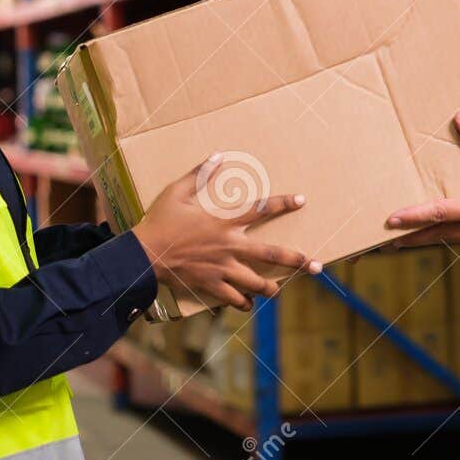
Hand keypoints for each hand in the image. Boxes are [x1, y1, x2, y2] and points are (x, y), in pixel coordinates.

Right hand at [132, 154, 317, 311]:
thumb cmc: (159, 222)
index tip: (301, 200)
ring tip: (279, 291)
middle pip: (271, 254)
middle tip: (315, 266)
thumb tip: (217, 155)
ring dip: (271, 288)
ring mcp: (222, 269)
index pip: (260, 209)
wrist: (144, 255)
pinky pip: (233, 298)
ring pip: (256, 282)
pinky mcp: (211, 285)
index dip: (282, 204)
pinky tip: (247, 304)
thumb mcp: (176, 192)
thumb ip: (199, 174)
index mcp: (223, 222)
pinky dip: (242, 302)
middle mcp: (229, 246)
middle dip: (296, 260)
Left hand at [385, 112, 459, 247]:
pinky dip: (454, 234)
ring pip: (454, 239)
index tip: (391, 221)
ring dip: (432, 237)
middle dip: (414, 238)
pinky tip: (448, 228)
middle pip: (440, 236)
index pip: (440, 213)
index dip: (413, 217)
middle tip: (388, 239)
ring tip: (411, 234)